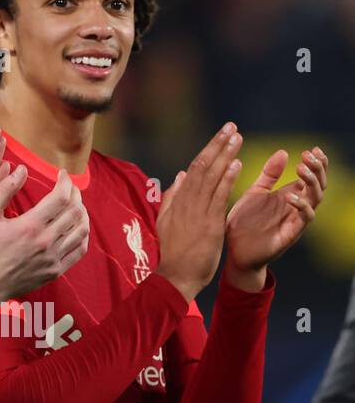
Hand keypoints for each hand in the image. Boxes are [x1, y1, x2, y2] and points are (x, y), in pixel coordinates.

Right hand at [0, 168, 87, 301]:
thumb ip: (3, 189)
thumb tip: (21, 169)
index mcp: (29, 226)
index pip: (60, 198)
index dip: (65, 182)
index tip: (61, 174)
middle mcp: (45, 242)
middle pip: (74, 211)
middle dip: (76, 194)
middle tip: (70, 187)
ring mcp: (53, 258)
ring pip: (81, 230)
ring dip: (82, 212)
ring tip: (76, 204)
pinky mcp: (56, 270)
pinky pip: (79, 250)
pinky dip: (83, 234)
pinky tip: (77, 226)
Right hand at [155, 122, 242, 301]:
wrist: (176, 275)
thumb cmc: (174, 251)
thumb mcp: (166, 221)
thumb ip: (172, 197)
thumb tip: (179, 174)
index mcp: (178, 200)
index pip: (195, 168)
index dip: (209, 150)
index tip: (222, 135)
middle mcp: (187, 201)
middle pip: (203, 166)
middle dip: (218, 145)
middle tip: (231, 127)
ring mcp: (198, 211)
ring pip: (211, 177)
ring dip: (224, 155)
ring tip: (236, 137)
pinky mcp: (209, 223)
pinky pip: (218, 196)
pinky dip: (226, 179)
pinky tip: (235, 164)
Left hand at [224, 145, 326, 284]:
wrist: (234, 251)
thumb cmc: (245, 222)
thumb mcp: (255, 192)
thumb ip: (269, 174)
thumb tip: (284, 152)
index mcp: (288, 195)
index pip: (311, 177)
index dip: (317, 163)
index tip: (313, 148)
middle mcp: (296, 207)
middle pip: (318, 185)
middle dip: (318, 169)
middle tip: (309, 155)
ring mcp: (295, 220)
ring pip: (315, 200)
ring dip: (311, 183)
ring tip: (301, 168)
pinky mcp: (291, 234)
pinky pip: (304, 219)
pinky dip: (302, 206)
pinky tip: (291, 196)